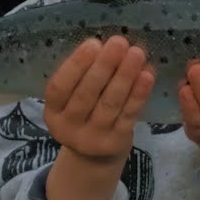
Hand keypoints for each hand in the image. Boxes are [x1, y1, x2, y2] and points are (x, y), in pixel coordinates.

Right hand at [42, 36, 152, 165]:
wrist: (95, 157)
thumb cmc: (85, 114)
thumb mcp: (73, 99)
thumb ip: (84, 76)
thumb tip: (107, 46)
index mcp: (53, 111)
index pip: (59, 87)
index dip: (75, 65)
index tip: (93, 43)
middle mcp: (68, 127)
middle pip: (86, 94)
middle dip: (104, 66)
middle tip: (119, 42)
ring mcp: (92, 138)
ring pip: (109, 104)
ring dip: (124, 76)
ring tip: (136, 53)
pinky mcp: (115, 142)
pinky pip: (128, 114)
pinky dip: (138, 94)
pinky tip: (146, 76)